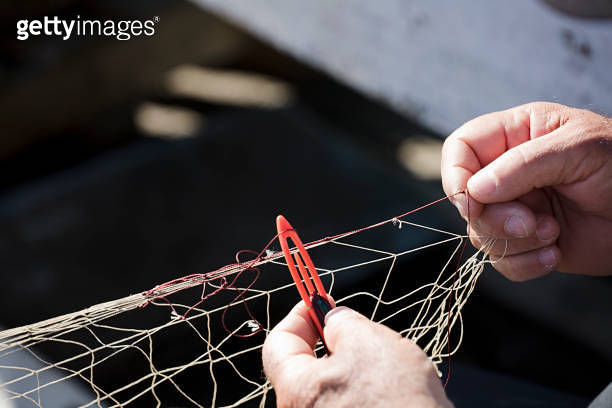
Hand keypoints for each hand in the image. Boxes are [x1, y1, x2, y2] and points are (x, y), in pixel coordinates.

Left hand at [262, 302, 451, 407]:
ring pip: (329, 384)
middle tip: (352, 327)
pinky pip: (346, 401)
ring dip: (351, 364)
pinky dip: (362, 386)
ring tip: (382, 360)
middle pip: (304, 365)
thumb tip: (334, 319)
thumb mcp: (369, 341)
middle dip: (328, 340)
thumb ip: (342, 322)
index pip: (278, 343)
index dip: (298, 317)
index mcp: (297, 391)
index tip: (316, 302)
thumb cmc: (399, 400)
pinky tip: (389, 384)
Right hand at [442, 102, 611, 279]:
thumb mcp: (578, 148)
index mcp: (515, 136)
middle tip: (530, 222)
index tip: (470, 199)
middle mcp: (507, 174)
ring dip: (514, 242)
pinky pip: (502, 262)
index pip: (460, 148)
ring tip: (554, 233)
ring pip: (480, 234)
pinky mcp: (527, 243)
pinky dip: (525, 264)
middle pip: (465, 199)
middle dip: (493, 217)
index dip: (454, 174)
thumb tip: (474, 190)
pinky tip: (556, 253)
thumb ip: (523, 164)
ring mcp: (516, 209)